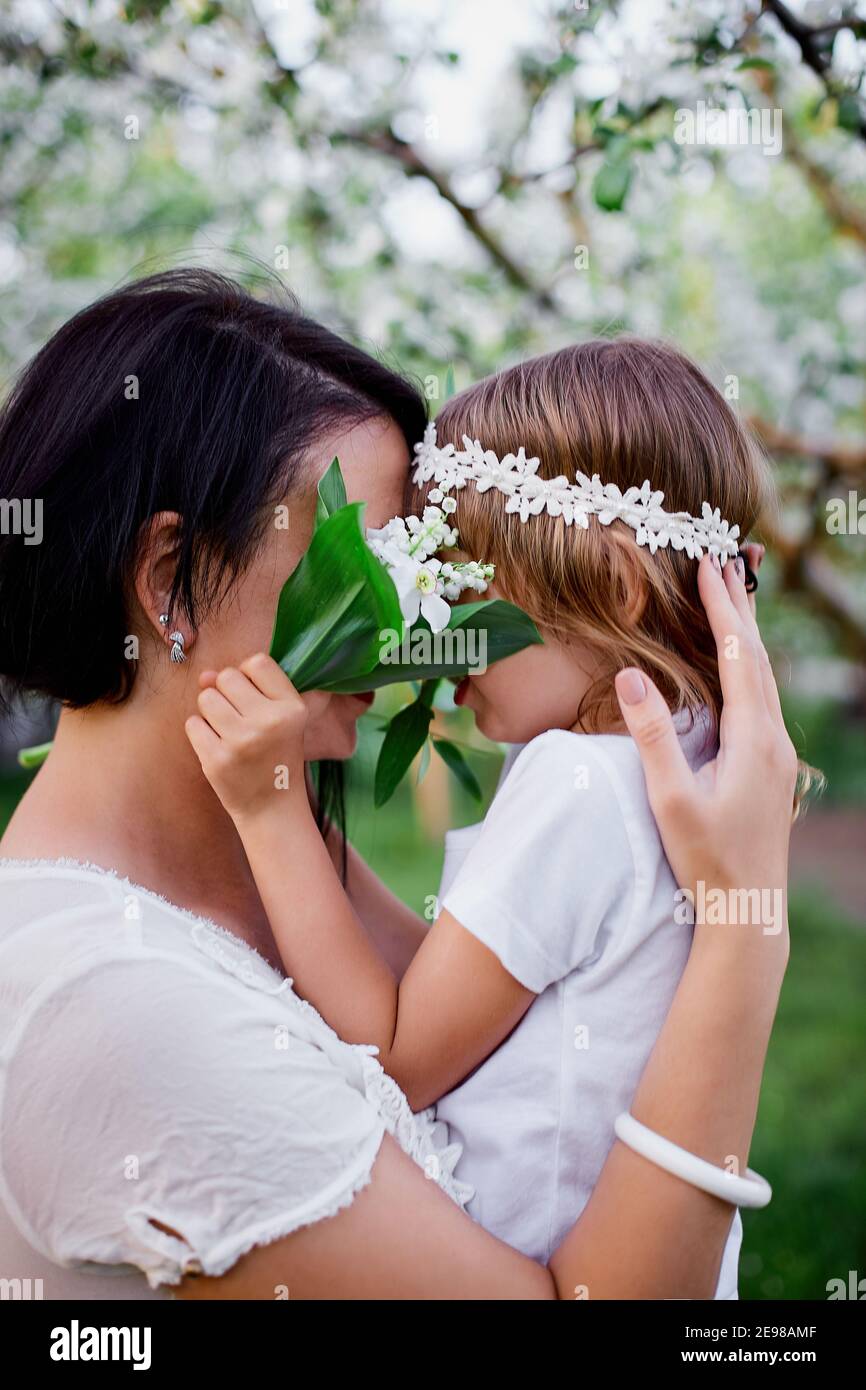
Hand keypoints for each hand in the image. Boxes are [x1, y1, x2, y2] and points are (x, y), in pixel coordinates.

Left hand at [185, 653, 313, 822]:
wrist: (272, 807)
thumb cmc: (275, 756)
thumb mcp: (279, 719)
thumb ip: (246, 688)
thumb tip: (204, 675)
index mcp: (292, 707)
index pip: (257, 662)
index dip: (248, 675)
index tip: (253, 696)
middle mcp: (270, 721)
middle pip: (226, 677)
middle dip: (225, 692)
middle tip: (239, 718)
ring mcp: (242, 741)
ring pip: (205, 698)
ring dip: (211, 711)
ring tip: (227, 731)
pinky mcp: (217, 759)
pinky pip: (192, 724)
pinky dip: (200, 733)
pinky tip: (217, 746)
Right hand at [614, 553, 795, 954]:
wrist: (749, 912)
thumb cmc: (706, 860)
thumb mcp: (671, 800)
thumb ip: (652, 736)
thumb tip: (632, 675)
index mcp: (754, 739)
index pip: (738, 656)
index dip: (722, 609)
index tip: (708, 565)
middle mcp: (775, 740)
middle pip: (758, 658)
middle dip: (739, 607)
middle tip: (724, 561)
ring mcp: (779, 756)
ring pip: (765, 678)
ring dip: (747, 635)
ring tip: (733, 599)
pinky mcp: (774, 770)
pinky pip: (764, 700)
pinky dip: (749, 667)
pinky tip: (738, 669)